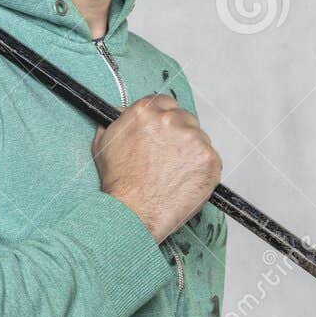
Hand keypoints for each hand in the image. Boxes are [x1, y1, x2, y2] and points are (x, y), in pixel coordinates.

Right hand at [93, 94, 221, 242]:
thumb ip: (118, 124)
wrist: (133, 213)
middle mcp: (170, 119)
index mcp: (145, 111)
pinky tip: (186, 182)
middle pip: (185, 119)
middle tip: (170, 158)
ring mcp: (193, 138)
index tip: (165, 132)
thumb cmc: (118, 185)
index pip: (165, 103)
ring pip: (199, 139)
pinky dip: (202, 170)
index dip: (165, 119)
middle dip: (179, 135)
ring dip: (191, 152)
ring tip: (175, 174)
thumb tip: (122, 116)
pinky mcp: (208, 158)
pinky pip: (211, 159)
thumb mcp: (105, 144)